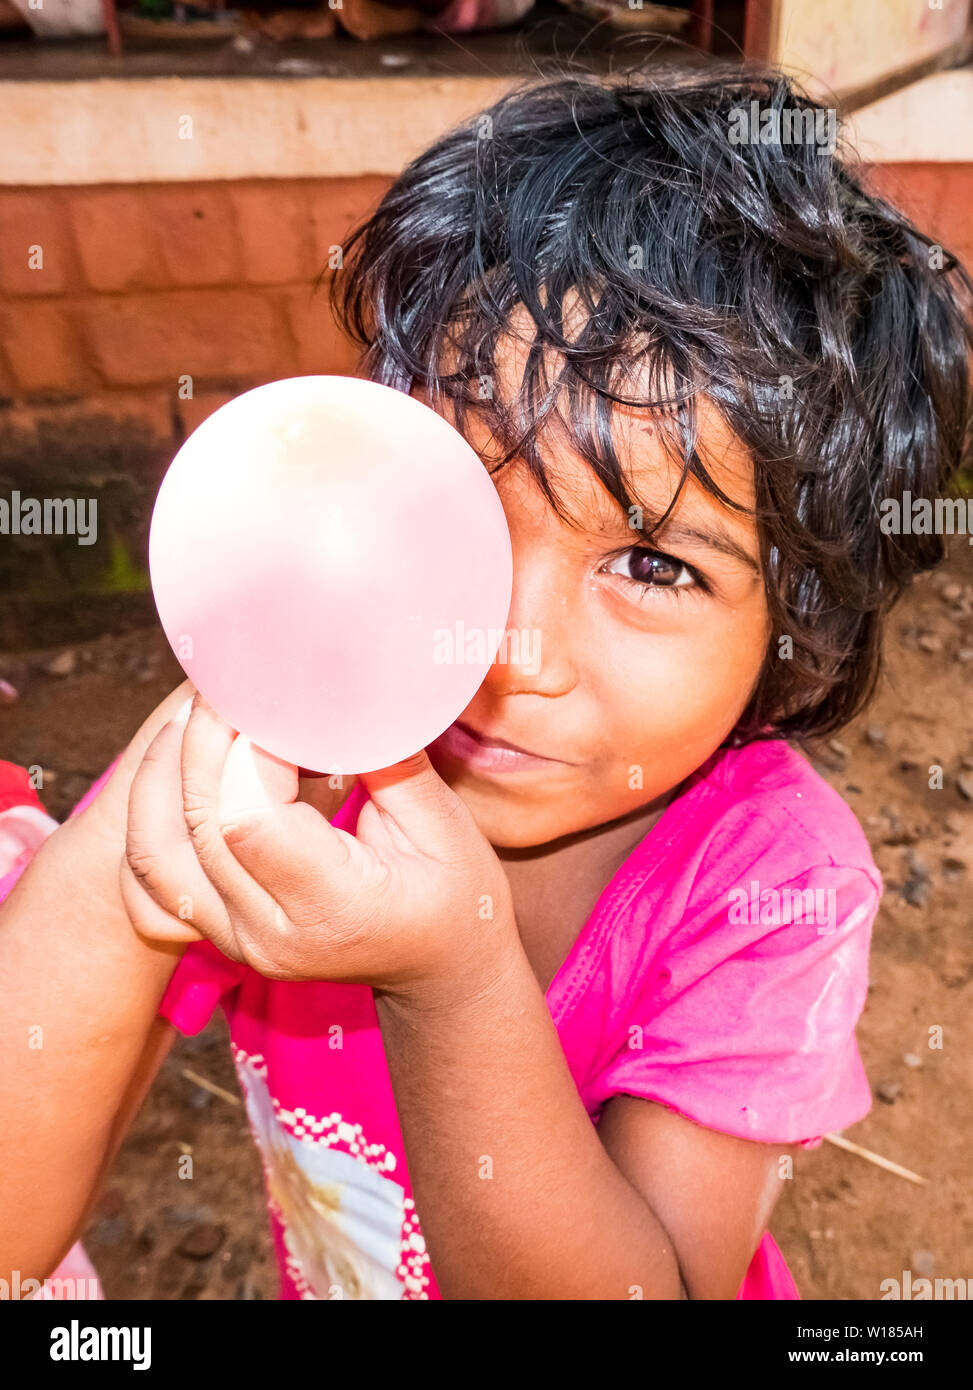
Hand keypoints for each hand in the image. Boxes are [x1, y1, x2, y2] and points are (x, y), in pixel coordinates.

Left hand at [119, 690, 517, 1003]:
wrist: (440, 967)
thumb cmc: (457, 894)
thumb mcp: (443, 823)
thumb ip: (384, 754)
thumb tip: (337, 679)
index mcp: (334, 912)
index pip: (248, 821)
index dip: (247, 749)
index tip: (275, 699)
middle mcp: (270, 934)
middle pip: (199, 825)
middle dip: (204, 741)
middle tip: (231, 685)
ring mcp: (236, 939)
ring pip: (154, 852)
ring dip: (162, 774)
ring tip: (199, 720)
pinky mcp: (219, 929)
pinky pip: (153, 874)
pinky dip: (153, 814)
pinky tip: (180, 771)